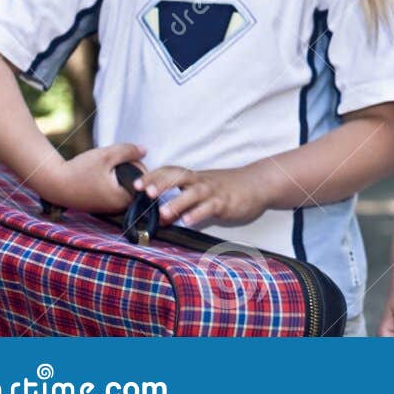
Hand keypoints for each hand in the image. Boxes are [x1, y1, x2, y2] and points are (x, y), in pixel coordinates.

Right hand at [35, 143, 145, 212]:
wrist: (53, 183)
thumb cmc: (80, 169)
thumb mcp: (107, 155)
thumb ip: (128, 151)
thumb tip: (145, 150)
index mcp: (123, 199)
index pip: (143, 180)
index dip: (135, 164)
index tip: (120, 158)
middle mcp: (118, 208)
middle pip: (134, 184)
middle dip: (127, 170)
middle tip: (111, 162)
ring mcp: (108, 210)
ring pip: (124, 187)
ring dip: (118, 175)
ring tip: (104, 168)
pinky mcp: (100, 207)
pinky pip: (113, 192)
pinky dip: (110, 182)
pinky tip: (98, 175)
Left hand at [134, 163, 273, 226]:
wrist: (258, 184)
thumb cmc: (228, 187)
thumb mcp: (204, 189)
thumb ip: (183, 200)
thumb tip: (160, 215)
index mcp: (194, 177)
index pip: (171, 172)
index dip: (153, 176)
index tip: (136, 184)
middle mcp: (201, 182)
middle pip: (179, 178)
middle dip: (161, 183)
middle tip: (145, 192)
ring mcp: (213, 191)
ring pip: (193, 193)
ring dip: (178, 202)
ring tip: (164, 213)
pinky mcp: (225, 202)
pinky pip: (210, 207)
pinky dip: (198, 213)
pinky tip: (188, 221)